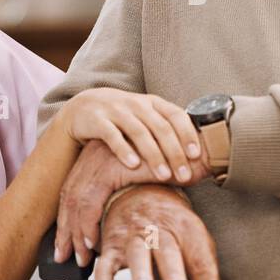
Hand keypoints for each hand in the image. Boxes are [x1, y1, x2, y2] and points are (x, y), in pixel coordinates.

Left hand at [55, 139, 211, 266]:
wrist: (196, 150)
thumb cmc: (175, 167)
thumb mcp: (142, 180)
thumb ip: (124, 194)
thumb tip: (115, 224)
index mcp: (99, 155)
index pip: (75, 191)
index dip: (68, 219)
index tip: (66, 243)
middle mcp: (94, 154)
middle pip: (70, 196)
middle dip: (66, 230)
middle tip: (63, 256)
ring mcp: (100, 158)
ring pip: (76, 201)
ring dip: (76, 233)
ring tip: (80, 257)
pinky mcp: (111, 167)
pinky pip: (90, 201)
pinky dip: (89, 225)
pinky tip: (94, 243)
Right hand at [56, 87, 202, 174]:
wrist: (83, 107)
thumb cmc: (123, 117)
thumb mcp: (145, 116)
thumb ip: (166, 127)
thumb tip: (196, 151)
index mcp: (152, 102)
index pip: (176, 115)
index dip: (188, 134)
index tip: (196, 155)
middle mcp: (137, 104)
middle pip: (161, 128)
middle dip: (175, 153)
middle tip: (184, 175)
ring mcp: (116, 110)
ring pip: (139, 132)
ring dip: (154, 155)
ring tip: (164, 176)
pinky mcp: (97, 120)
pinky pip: (112, 135)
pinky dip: (124, 150)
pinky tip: (133, 165)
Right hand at [93, 184, 231, 279]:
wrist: (141, 192)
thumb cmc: (174, 227)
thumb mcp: (195, 244)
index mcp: (189, 231)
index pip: (202, 263)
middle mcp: (162, 230)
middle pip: (169, 253)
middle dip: (174, 275)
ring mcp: (134, 236)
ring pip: (138, 254)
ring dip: (141, 274)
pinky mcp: (112, 244)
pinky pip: (106, 264)